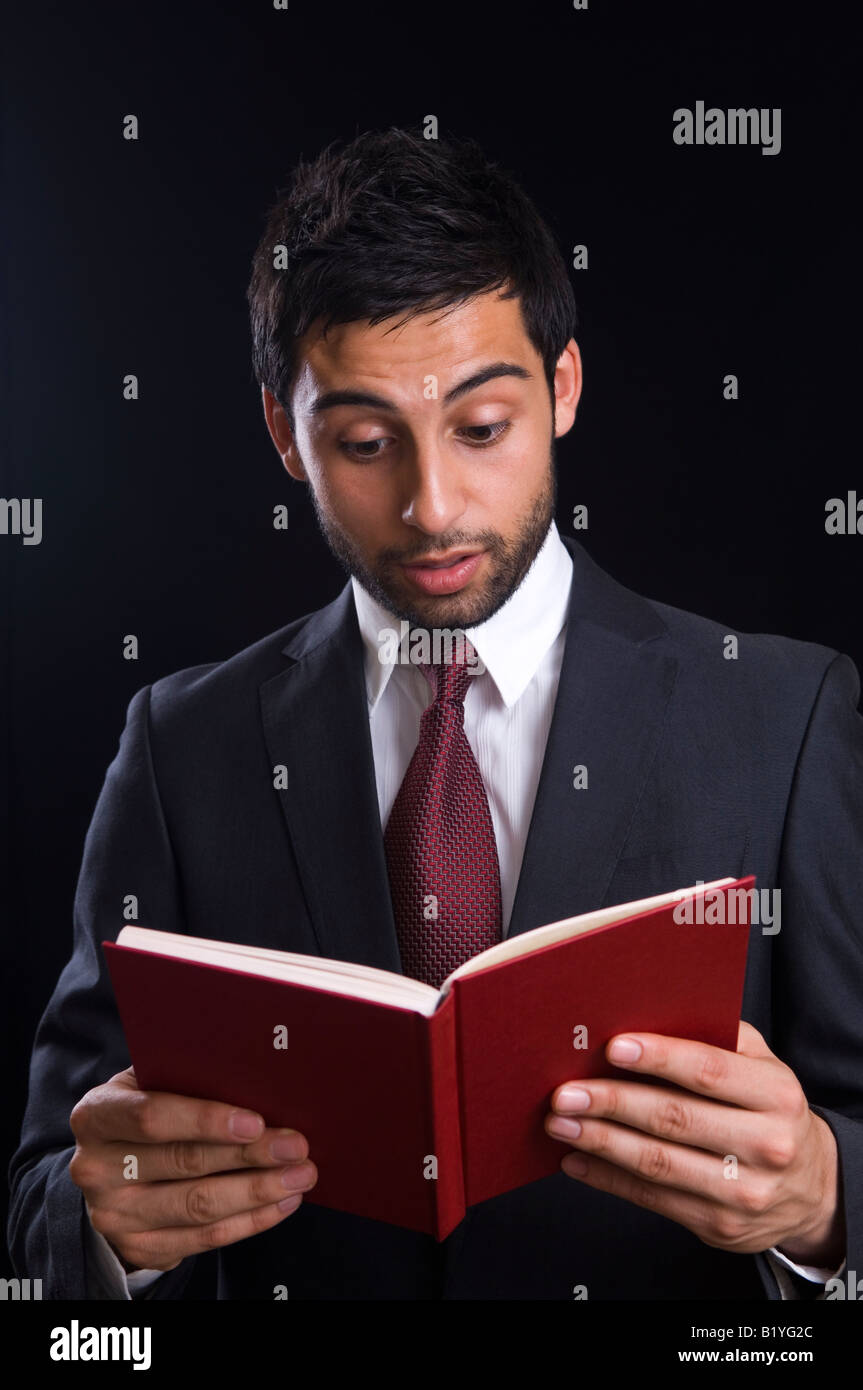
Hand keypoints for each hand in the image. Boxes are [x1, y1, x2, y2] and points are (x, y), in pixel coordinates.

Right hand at [69, 1067, 316, 1271]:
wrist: (111, 1169)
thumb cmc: (145, 1109)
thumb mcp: (150, 1083)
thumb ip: (187, 1078)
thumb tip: (257, 1077)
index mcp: (97, 1115)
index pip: (151, 1118)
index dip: (205, 1120)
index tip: (255, 1121)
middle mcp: (96, 1168)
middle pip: (184, 1163)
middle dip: (249, 1155)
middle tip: (296, 1147)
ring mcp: (114, 1214)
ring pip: (198, 1207)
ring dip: (258, 1192)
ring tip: (300, 1176)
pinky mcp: (139, 1247)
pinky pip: (203, 1239)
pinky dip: (249, 1222)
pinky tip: (281, 1203)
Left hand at [545, 1021, 844, 1266]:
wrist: (813, 1187)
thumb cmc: (770, 1112)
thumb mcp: (763, 1067)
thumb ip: (718, 1039)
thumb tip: (645, 1016)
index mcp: (777, 1094)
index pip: (710, 1071)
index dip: (659, 1058)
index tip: (612, 1048)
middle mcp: (766, 1144)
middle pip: (675, 1119)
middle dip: (612, 1103)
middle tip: (566, 1092)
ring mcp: (743, 1191)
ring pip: (658, 1163)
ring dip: (600, 1141)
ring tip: (560, 1124)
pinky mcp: (719, 1226)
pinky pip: (652, 1198)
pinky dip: (607, 1178)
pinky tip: (578, 1159)